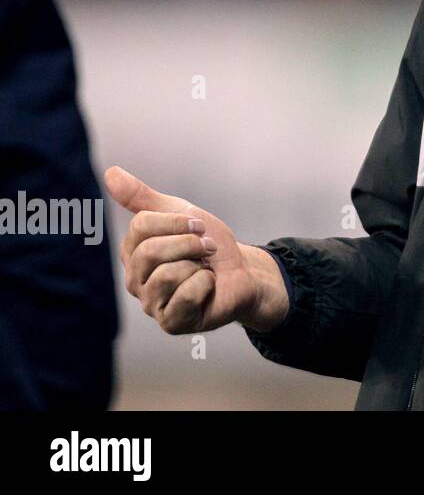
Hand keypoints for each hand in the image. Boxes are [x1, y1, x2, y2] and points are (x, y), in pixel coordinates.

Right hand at [104, 166, 287, 334]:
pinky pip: (186, 296)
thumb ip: (144, 198)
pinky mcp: (171, 322)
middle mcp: (135, 280)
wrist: (243, 273)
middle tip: (206, 248)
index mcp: (133, 252)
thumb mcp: (182, 213)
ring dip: (199, 265)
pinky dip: (206, 285)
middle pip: (151, 251)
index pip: (141, 226)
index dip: (178, 222)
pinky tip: (208, 288)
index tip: (199, 226)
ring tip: (205, 268)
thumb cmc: (209, 246)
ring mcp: (151, 304)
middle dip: (190, 244)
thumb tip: (110, 172)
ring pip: (167, 274)